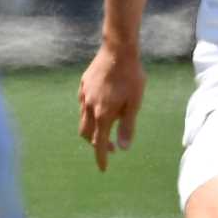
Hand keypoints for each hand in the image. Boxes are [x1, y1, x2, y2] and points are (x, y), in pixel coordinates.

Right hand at [78, 44, 146, 170]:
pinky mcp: (83, 84)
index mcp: (103, 114)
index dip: (101, 157)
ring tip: (107, 126)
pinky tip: (101, 106)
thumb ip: (128, 126)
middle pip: (86, 134)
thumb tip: (123, 147)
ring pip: (83, 119)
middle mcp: (89, 107)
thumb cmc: (131, 76)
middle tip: (111, 147)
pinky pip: (83, 104)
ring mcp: (84, 95)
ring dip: (92, 128)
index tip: (103, 169)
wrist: (118, 49)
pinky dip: (90, 112)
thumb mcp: (135, 103)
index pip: (99, 143)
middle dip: (96, 144)